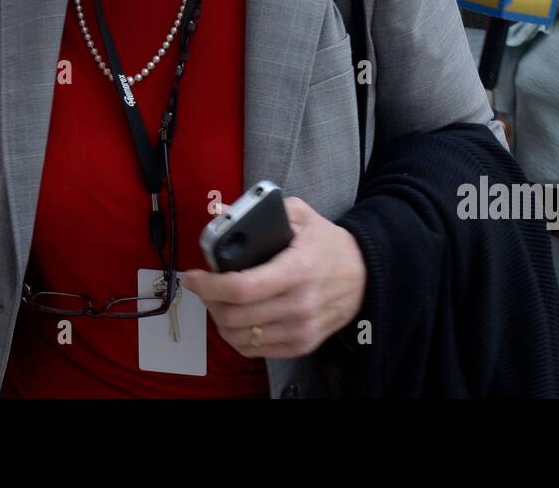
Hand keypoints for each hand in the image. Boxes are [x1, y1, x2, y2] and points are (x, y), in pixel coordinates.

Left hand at [182, 197, 366, 358]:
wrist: (366, 275)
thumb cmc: (328, 244)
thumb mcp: (302, 215)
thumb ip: (262, 209)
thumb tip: (221, 211)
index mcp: (296, 270)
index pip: (241, 287)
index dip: (209, 284)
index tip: (192, 276)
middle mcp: (298, 304)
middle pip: (234, 316)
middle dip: (209, 301)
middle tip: (204, 287)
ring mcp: (301, 329)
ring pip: (240, 337)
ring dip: (219, 320)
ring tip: (218, 302)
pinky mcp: (302, 344)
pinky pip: (256, 350)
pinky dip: (237, 338)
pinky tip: (235, 320)